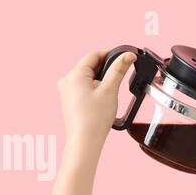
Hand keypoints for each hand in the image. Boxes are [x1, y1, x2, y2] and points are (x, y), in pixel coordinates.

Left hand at [56, 49, 135, 163]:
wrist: (84, 141)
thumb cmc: (94, 118)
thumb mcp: (110, 89)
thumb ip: (119, 69)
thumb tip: (128, 55)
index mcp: (74, 75)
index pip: (94, 55)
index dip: (111, 54)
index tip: (125, 58)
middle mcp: (67, 81)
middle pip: (91, 65)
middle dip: (107, 68)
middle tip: (121, 76)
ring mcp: (66, 91)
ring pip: (88, 76)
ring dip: (102, 79)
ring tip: (111, 92)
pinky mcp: (69, 99)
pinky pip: (84, 86)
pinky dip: (96, 87)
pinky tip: (103, 98)